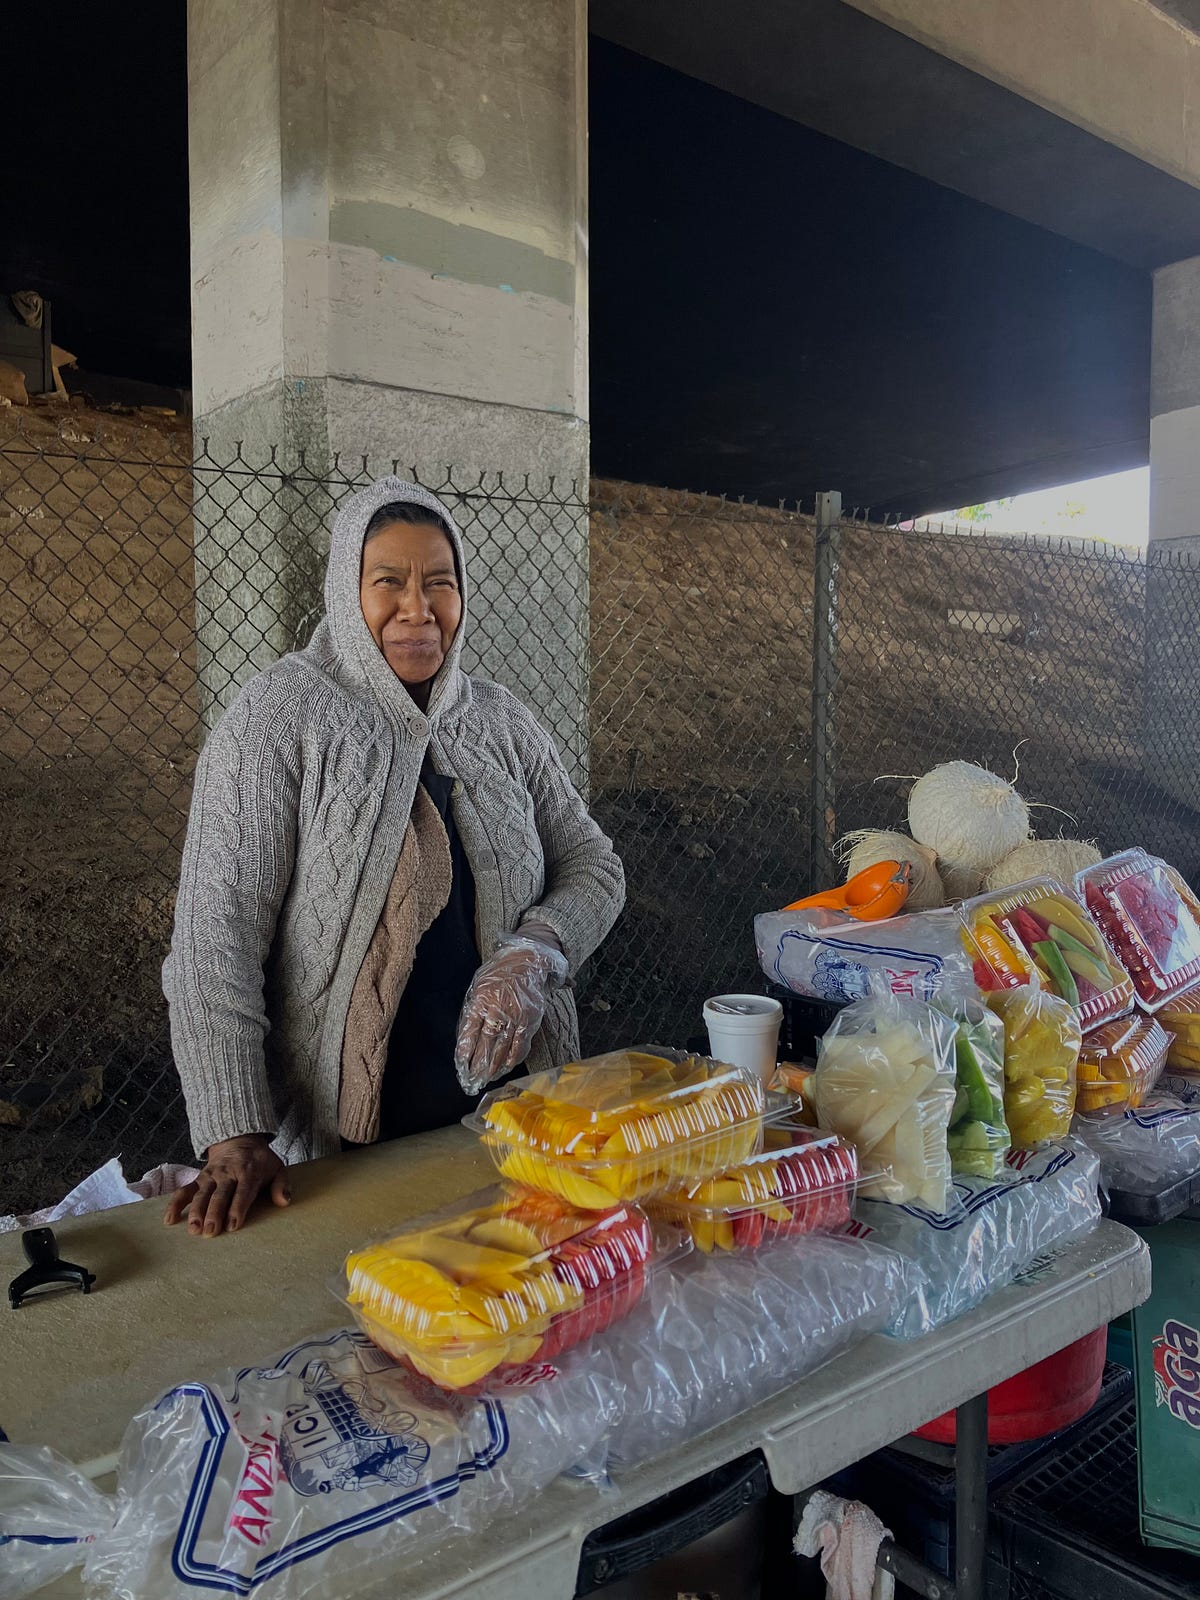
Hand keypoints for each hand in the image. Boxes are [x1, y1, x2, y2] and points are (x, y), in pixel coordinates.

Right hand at [164, 1134, 289, 1236]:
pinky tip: (169, 1220)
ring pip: (201, 1194)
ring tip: (193, 1229)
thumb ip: (282, 1185)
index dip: (238, 1208)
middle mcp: (227, 1174)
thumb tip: (283, 1202)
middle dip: (214, 1214)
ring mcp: (210, 1176)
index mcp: (248, 1172)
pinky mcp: (198, 1179)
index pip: (242, 1192)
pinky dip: (176, 1204)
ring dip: (196, 1212)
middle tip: (210, 1232)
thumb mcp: (277, 1167)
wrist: (239, 1140)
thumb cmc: (259, 1161)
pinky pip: (185, 1190)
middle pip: (219, 1195)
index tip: (233, 1225)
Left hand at [454, 936, 567, 1094]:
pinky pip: (520, 1042)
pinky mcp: (528, 1019)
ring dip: (494, 1064)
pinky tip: (507, 1066)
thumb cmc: (499, 975)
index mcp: (480, 999)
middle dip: (478, 1063)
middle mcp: (496, 1008)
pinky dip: (513, 1056)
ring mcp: (514, 1015)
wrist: (526, 961)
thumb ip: (474, 1010)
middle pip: (485, 1042)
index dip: (465, 1050)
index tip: (462, 1065)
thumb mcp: (479, 986)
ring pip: (502, 1045)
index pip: (469, 1030)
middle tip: (473, 1079)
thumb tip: (467, 1038)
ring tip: (487, 1078)